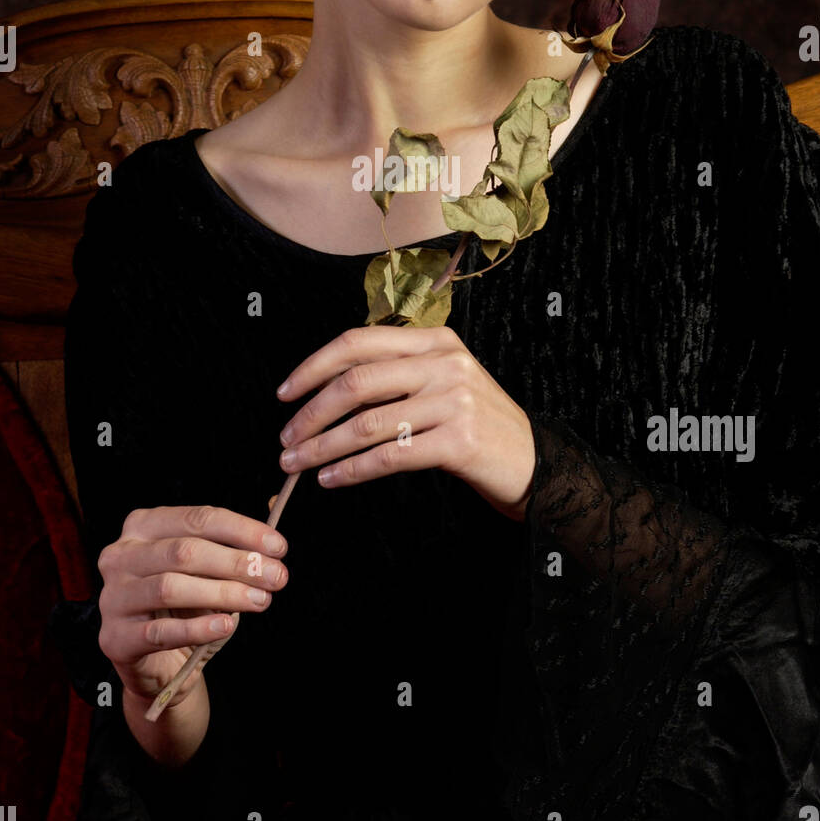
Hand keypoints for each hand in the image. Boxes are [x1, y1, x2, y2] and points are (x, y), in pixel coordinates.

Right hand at [96, 505, 288, 705]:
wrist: (159, 664)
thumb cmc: (187, 607)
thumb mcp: (211, 568)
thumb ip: (237, 539)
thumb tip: (275, 502)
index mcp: (143, 526)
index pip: (198, 518)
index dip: (242, 530)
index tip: (278, 547)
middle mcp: (121, 555)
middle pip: (185, 552)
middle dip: (237, 563)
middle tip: (276, 577)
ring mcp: (113, 597)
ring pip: (172, 587)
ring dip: (223, 593)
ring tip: (259, 600)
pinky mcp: (116, 638)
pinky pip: (160, 631)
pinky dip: (197, 628)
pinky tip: (225, 625)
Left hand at [275, 326, 535, 520]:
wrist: (534, 462)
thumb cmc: (476, 425)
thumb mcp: (442, 383)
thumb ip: (395, 375)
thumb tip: (324, 391)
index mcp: (436, 341)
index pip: (359, 342)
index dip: (313, 366)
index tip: (285, 393)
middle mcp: (445, 363)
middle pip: (356, 381)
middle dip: (311, 413)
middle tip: (285, 440)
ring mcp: (455, 401)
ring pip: (367, 422)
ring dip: (322, 447)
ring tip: (297, 464)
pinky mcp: (459, 442)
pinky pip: (389, 456)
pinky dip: (352, 470)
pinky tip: (331, 479)